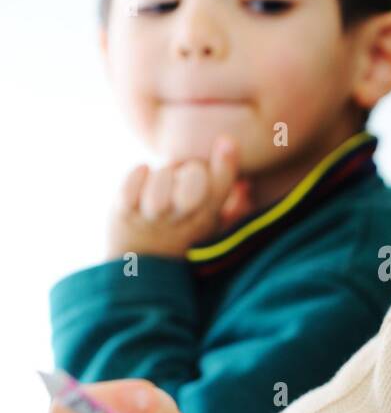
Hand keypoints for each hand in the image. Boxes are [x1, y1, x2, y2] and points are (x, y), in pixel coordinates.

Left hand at [106, 135, 253, 259]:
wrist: (138, 271)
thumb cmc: (179, 236)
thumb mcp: (210, 225)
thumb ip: (232, 203)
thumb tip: (243, 178)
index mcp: (206, 220)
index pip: (222, 189)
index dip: (226, 163)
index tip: (225, 141)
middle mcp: (181, 220)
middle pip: (195, 181)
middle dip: (192, 170)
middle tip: (184, 175)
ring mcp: (151, 217)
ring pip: (162, 178)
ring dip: (162, 173)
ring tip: (160, 182)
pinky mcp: (124, 212)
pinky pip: (132, 182)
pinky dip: (138, 173)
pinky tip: (143, 176)